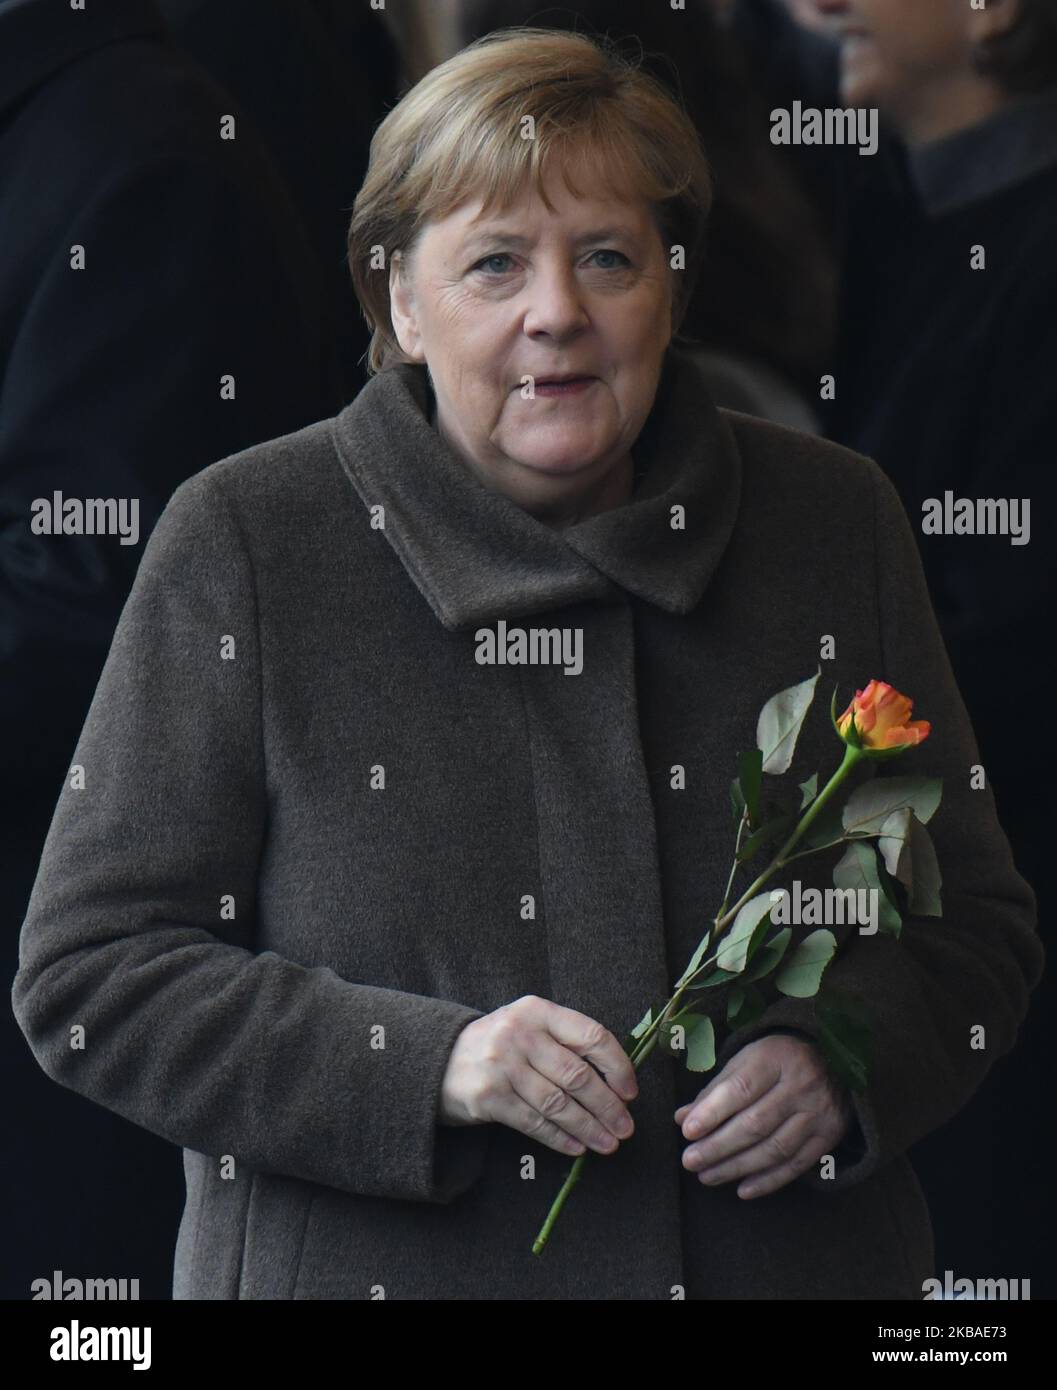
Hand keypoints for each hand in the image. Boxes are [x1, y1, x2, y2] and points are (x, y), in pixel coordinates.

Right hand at [439, 994, 638, 1158]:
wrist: (439, 1059)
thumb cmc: (499, 1044)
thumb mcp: (529, 1026)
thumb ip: (565, 1041)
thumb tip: (615, 1079)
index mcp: (538, 1010)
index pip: (591, 1035)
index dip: (617, 1066)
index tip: (630, 1091)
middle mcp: (520, 1033)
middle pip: (577, 1074)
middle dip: (608, 1106)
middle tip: (626, 1127)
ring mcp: (502, 1064)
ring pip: (558, 1103)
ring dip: (588, 1128)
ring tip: (608, 1143)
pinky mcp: (489, 1096)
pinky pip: (534, 1121)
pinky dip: (559, 1138)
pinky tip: (576, 1147)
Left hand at [673, 1033, 852, 1198]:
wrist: (833, 1061)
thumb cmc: (777, 1060)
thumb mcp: (746, 1060)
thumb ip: (715, 1089)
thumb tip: (683, 1118)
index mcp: (775, 1058)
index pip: (740, 1089)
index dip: (712, 1112)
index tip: (688, 1131)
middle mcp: (801, 1085)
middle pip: (756, 1124)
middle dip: (718, 1146)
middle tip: (690, 1161)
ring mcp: (818, 1113)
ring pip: (774, 1149)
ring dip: (737, 1167)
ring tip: (707, 1176)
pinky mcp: (829, 1136)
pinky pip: (796, 1165)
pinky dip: (768, 1181)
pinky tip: (743, 1189)